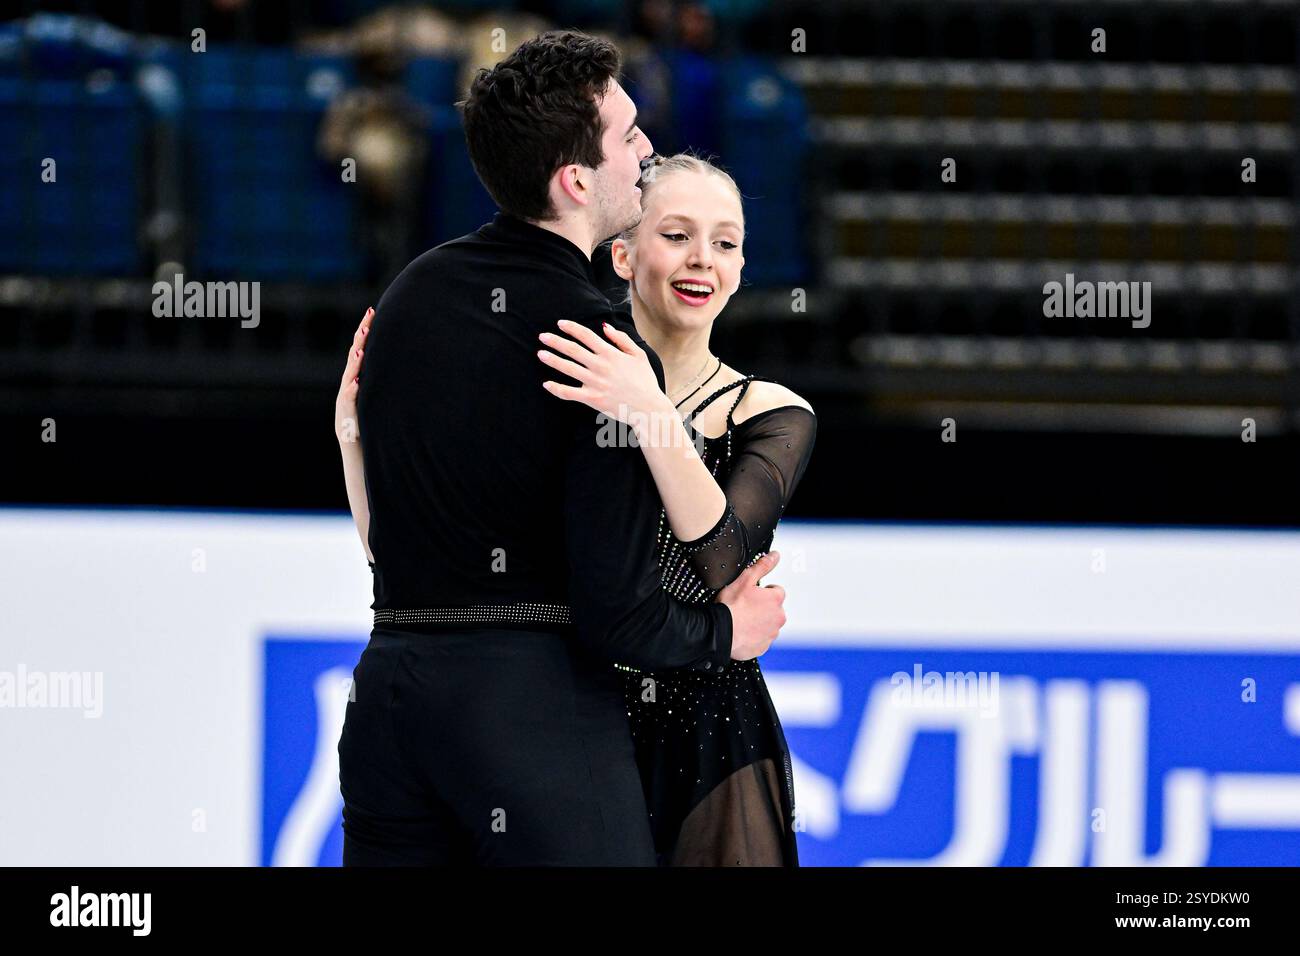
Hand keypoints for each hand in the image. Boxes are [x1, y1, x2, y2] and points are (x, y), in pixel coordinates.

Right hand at [335, 307, 372, 443]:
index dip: (364, 330)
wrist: (354, 444)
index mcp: (356, 376)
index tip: (371, 311)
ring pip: (349, 376)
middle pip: (354, 356)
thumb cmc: (368, 418)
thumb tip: (397, 357)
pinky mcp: (346, 412)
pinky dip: (352, 391)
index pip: (360, 348)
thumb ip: (379, 376)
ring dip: (355, 362)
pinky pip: (349, 400)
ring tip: (360, 349)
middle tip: (367, 321)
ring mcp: (346, 397)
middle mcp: (349, 383)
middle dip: (360, 338)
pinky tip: (356, 382)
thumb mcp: (375, 393)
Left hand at [538, 319, 667, 424]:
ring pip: (568, 368)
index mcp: (611, 354)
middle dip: (556, 341)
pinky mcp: (592, 398)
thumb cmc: (645, 381)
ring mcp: (595, 383)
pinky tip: (546, 384)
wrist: (648, 408)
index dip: (571, 327)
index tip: (560, 324)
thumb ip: (621, 339)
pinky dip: (556, 388)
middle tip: (542, 336)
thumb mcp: (639, 355)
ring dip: (552, 360)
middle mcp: (600, 366)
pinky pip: (569, 393)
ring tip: (541, 354)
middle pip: (573, 350)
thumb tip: (605, 327)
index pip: (586, 335)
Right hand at [716, 552, 785, 660]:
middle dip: (762, 607)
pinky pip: (761, 639)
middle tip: (745, 607)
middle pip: (773, 608)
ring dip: (758, 622)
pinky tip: (741, 631)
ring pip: (767, 624)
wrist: (719, 632)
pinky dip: (753, 636)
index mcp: (776, 599)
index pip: (777, 591)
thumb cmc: (730, 606)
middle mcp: (779, 617)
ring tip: (742, 620)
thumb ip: (762, 566)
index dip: (763, 591)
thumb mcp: (745, 579)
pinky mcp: (763, 647)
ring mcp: (772, 634)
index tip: (751, 594)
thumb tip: (775, 556)